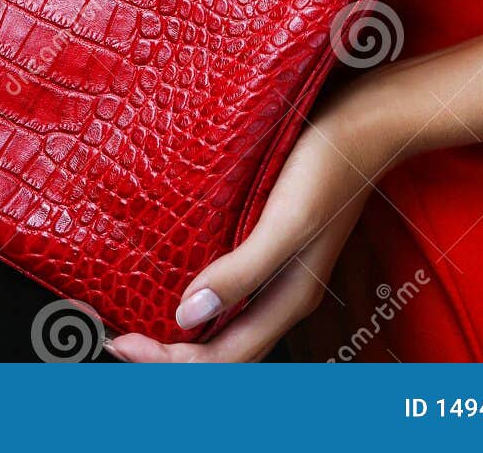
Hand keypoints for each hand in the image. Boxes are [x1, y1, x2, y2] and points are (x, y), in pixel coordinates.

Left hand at [105, 86, 390, 362]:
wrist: (365, 121)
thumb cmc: (330, 165)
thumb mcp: (288, 219)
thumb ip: (244, 270)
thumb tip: (186, 314)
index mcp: (287, 299)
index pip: (221, 359)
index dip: (167, 361)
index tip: (120, 342)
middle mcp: (280, 292)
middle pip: (221, 349)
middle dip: (168, 355)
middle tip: (117, 338)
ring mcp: (277, 268)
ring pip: (224, 321)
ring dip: (181, 330)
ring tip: (138, 316)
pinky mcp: (270, 240)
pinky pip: (229, 285)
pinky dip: (197, 292)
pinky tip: (174, 273)